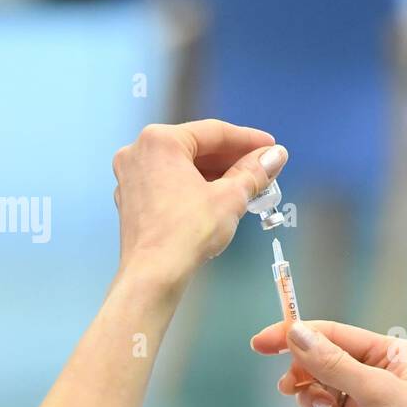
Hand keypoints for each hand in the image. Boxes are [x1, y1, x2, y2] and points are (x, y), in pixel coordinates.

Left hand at [111, 119, 286, 291]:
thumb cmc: (188, 232)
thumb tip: (275, 156)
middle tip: (263, 168)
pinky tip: (217, 199)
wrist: (154, 274)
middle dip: (232, 159)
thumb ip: (254, 172)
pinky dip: (193, 187)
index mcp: (160, 140)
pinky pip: (168, 183)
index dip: (248, 140)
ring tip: (246, 186)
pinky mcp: (131, 200)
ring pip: (181, 166)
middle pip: (196, 148)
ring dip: (214, 174)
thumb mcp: (230, 197)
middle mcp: (139, 151)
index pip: (214, 132)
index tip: (271, 147)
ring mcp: (131, 176)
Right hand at [250, 319, 406, 406]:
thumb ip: (334, 364)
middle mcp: (376, 374)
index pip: (333, 334)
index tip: (259, 343)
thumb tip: (296, 333)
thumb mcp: (378, 391)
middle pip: (318, 363)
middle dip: (306, 379)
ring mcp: (364, 404)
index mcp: (389, 354)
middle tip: (291, 389)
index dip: (295, 335)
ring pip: (315, 393)